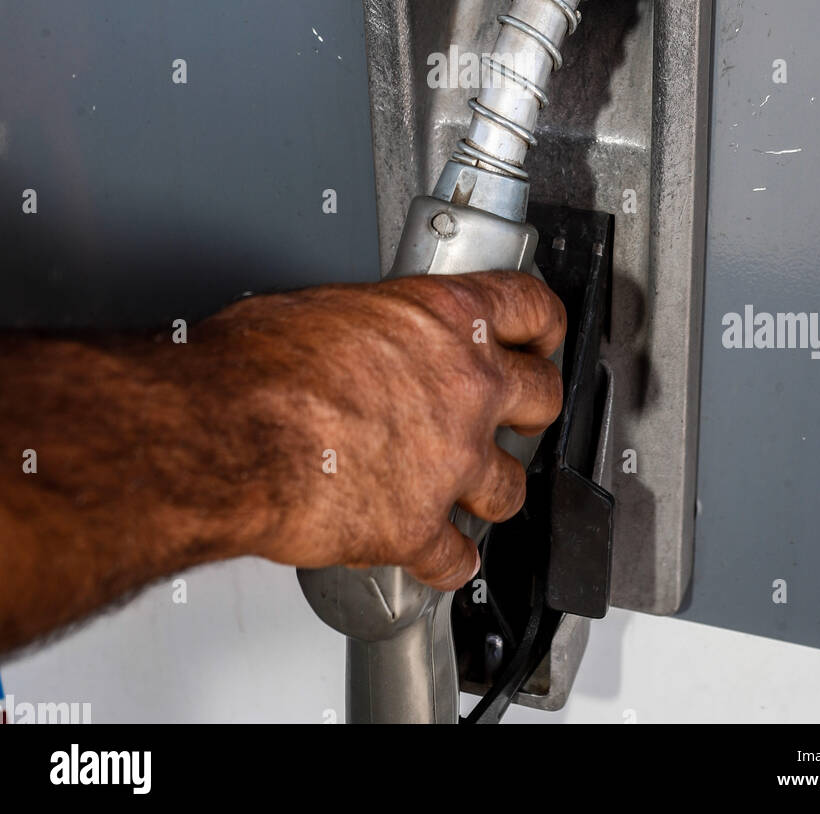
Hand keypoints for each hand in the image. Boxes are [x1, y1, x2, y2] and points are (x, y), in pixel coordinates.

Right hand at [200, 272, 564, 589]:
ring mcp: (449, 461)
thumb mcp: (326, 307)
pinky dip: (445, 563)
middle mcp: (465, 388)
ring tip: (469, 492)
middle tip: (517, 416)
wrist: (224, 433)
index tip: (541, 338)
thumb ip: (375, 324)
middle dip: (531, 411)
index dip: (543, 326)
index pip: (531, 310)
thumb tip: (366, 335)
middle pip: (542, 399)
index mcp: (446, 319)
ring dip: (490, 493)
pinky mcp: (417, 529)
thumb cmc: (257, 367)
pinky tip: (436, 558)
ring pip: (510, 489)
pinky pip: (455, 559)